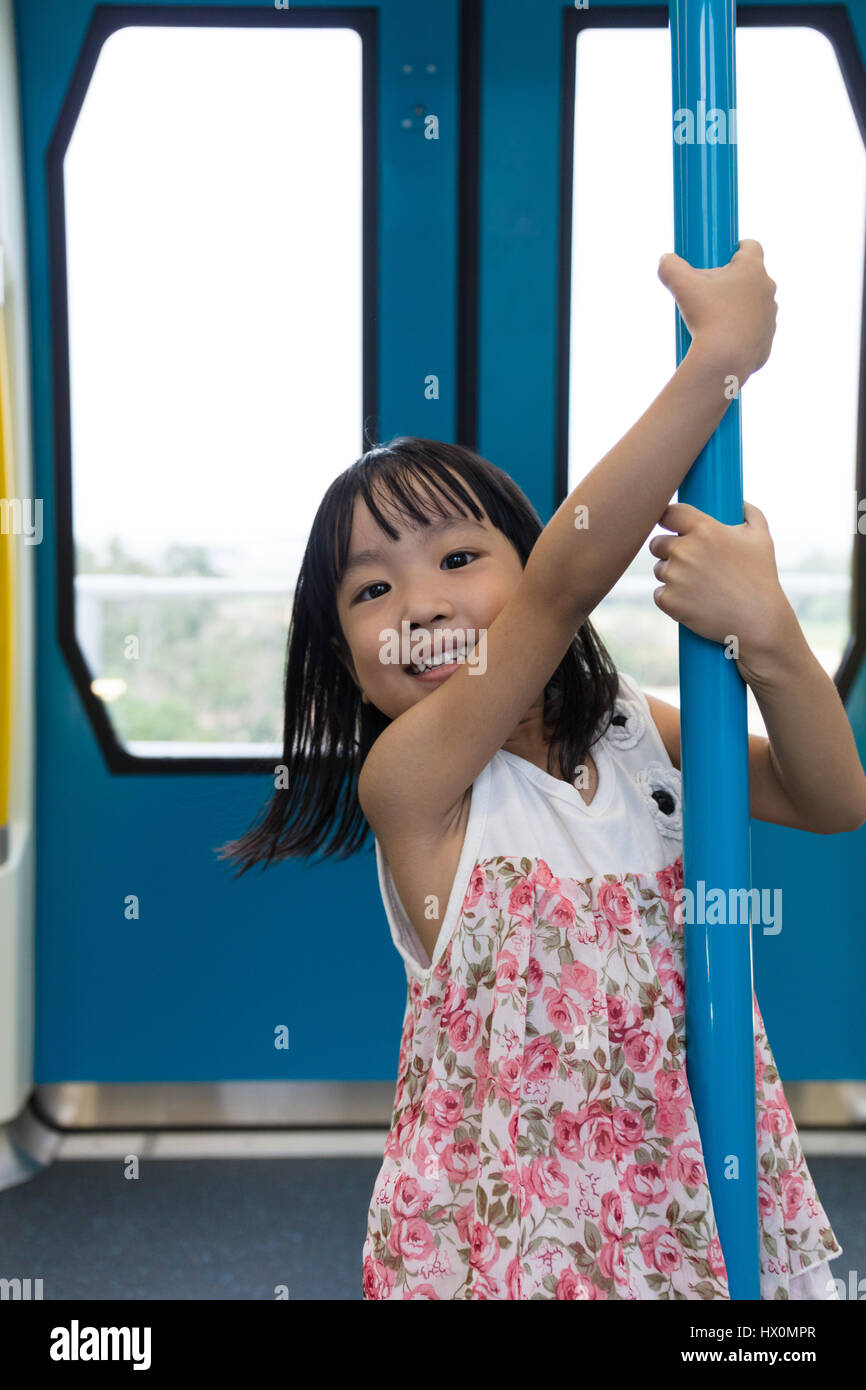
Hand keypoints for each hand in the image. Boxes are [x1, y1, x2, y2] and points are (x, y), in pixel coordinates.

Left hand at [648, 500, 798, 683]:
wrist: (758, 621)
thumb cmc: (762, 577)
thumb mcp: (761, 538)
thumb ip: (749, 512)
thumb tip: (737, 502)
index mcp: (704, 529)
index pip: (668, 512)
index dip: (668, 519)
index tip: (670, 525)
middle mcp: (684, 550)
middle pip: (657, 543)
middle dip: (668, 550)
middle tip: (687, 561)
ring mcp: (675, 576)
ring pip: (659, 570)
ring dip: (671, 575)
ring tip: (697, 585)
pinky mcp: (669, 601)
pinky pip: (659, 594)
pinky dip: (671, 598)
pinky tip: (690, 601)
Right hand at [657, 239, 777, 384]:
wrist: (724, 360)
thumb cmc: (706, 317)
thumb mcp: (681, 286)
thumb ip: (670, 267)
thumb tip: (665, 260)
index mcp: (752, 269)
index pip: (751, 246)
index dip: (736, 249)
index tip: (721, 258)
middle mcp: (767, 289)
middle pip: (750, 277)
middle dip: (731, 281)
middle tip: (708, 293)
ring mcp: (770, 315)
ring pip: (752, 304)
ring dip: (736, 307)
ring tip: (712, 321)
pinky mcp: (768, 339)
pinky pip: (753, 330)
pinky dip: (739, 333)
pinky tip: (722, 341)